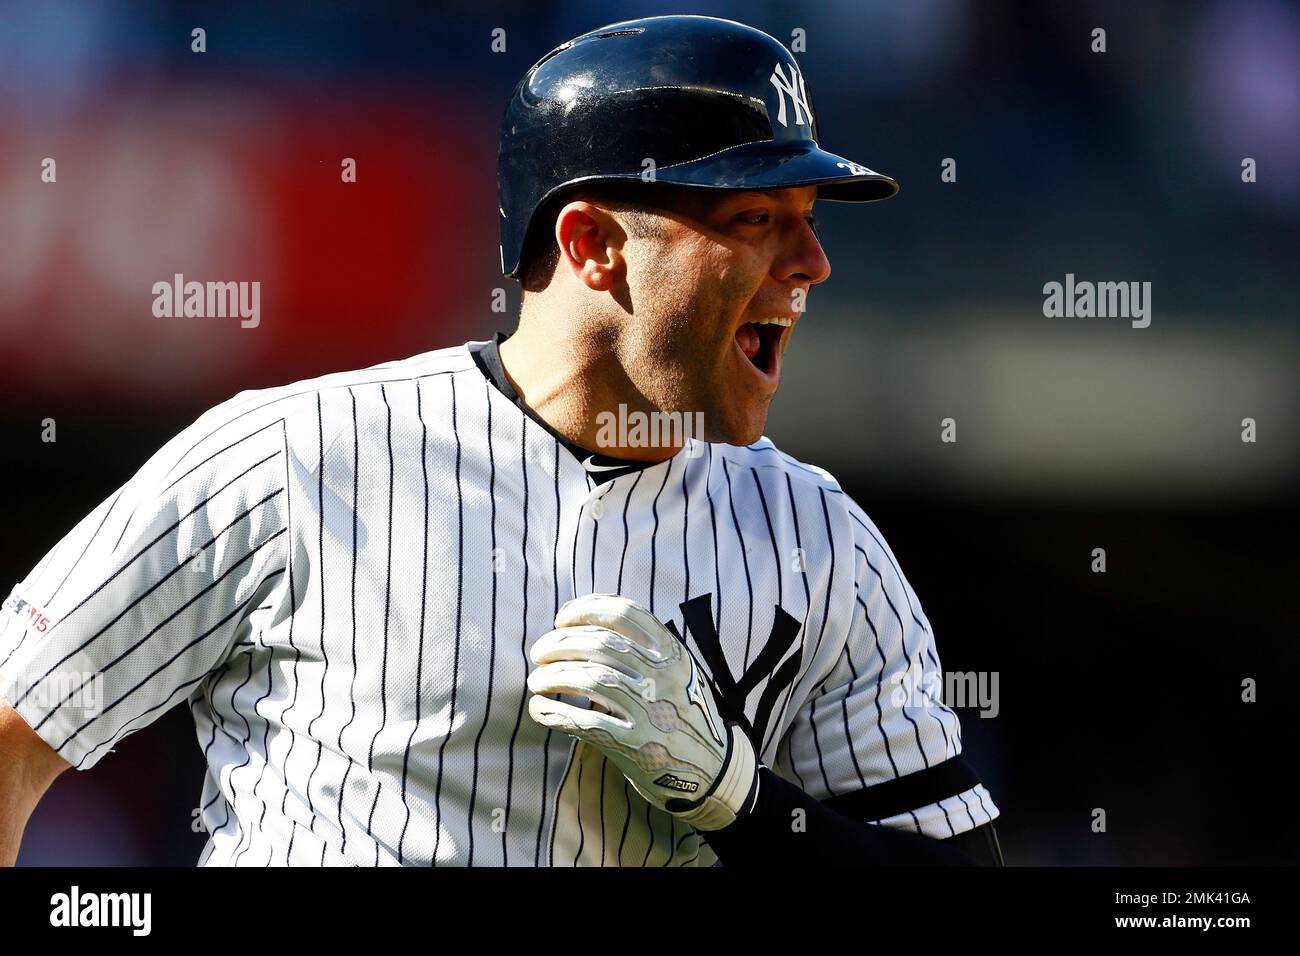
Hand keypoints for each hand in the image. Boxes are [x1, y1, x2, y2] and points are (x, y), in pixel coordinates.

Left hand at [526, 593, 758, 830]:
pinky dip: (553, 713)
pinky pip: (583, 724)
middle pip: (599, 644)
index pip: (624, 613)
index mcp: (672, 652)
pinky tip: (539, 709)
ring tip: (537, 681)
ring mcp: (650, 712)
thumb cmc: (681, 712)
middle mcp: (662, 677)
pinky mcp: (635, 746)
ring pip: (588, 680)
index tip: (561, 618)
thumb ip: (642, 646)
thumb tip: (580, 621)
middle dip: (559, 643)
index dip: (585, 610)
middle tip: (538, 652)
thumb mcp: (677, 670)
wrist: (712, 768)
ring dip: (552, 677)